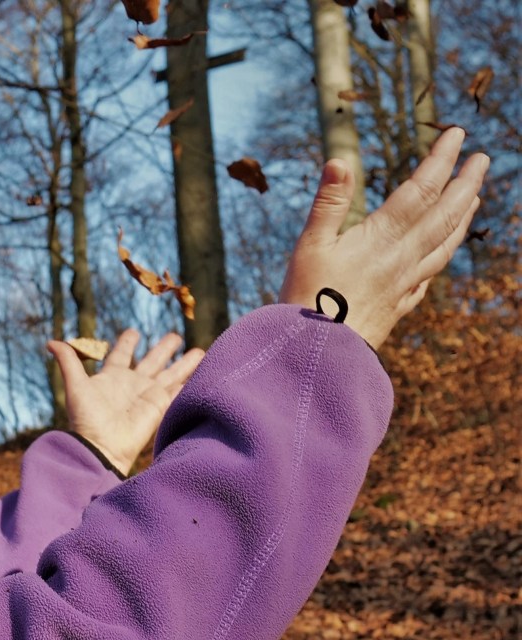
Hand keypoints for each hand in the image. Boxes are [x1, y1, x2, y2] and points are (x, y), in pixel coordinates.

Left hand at [47, 331, 204, 474]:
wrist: (102, 447)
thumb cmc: (86, 419)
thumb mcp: (75, 386)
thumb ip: (68, 362)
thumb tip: (51, 342)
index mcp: (112, 377)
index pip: (122, 354)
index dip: (127, 343)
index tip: (133, 332)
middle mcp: (133, 384)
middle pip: (152, 361)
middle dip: (163, 349)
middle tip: (175, 335)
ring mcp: (149, 395)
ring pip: (171, 373)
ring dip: (185, 363)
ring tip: (201, 351)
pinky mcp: (161, 406)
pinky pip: (180, 390)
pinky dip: (192, 381)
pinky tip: (205, 371)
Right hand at [281, 126, 488, 349]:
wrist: (317, 354)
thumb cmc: (306, 298)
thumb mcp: (309, 245)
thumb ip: (329, 202)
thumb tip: (340, 160)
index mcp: (381, 238)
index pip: (420, 190)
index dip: (440, 160)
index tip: (457, 134)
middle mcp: (402, 258)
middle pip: (444, 215)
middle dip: (465, 183)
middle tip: (482, 158)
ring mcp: (404, 283)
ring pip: (444, 244)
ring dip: (463, 217)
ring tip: (475, 198)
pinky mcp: (398, 305)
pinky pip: (430, 274)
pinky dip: (443, 256)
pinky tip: (443, 252)